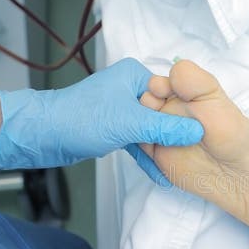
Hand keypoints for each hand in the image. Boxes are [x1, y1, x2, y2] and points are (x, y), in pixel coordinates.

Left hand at [0, 58, 203, 182]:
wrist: (44, 134)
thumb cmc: (82, 119)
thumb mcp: (131, 124)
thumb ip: (166, 129)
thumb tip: (198, 131)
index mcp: (135, 74)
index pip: (173, 93)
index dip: (186, 115)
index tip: (203, 135)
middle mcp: (130, 87)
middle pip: (164, 112)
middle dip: (175, 136)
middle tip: (193, 155)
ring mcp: (122, 108)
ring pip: (151, 129)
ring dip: (162, 149)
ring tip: (179, 169)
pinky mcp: (114, 127)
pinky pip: (139, 139)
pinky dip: (147, 154)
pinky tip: (160, 173)